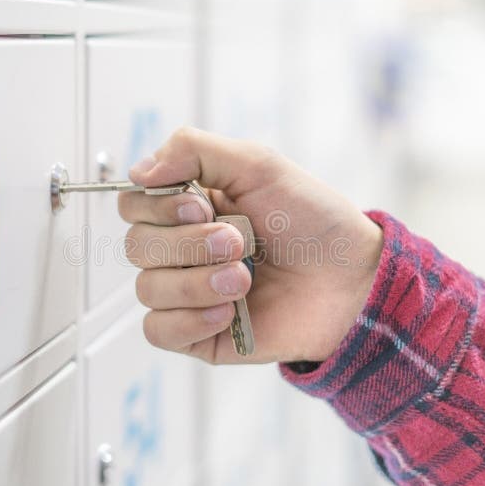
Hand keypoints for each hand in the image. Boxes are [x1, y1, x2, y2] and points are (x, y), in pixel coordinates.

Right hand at [118, 127, 383, 363]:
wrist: (351, 280)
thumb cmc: (312, 222)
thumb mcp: (257, 165)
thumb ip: (193, 150)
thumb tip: (137, 172)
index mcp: (189, 208)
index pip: (134, 205)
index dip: (159, 207)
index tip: (205, 207)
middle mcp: (183, 250)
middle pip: (137, 247)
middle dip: (189, 245)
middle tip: (238, 243)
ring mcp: (189, 293)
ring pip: (148, 290)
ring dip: (196, 282)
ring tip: (244, 280)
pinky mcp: (198, 335)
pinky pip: (159, 331)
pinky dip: (189, 320)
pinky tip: (228, 311)